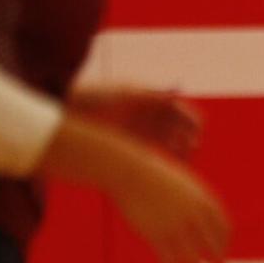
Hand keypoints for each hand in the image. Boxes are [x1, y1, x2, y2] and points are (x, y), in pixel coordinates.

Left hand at [68, 85, 200, 158]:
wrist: (68, 110)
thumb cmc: (95, 96)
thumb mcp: (124, 94)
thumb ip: (151, 94)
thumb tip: (177, 90)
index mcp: (154, 99)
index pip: (184, 112)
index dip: (193, 125)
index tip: (195, 138)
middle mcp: (153, 115)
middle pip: (182, 131)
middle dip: (189, 142)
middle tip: (189, 155)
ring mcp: (145, 130)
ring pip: (173, 144)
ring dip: (180, 155)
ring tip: (180, 167)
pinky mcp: (135, 145)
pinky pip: (157, 154)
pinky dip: (164, 162)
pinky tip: (164, 172)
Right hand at [112, 151, 230, 262]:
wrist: (129, 171)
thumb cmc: (152, 173)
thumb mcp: (182, 182)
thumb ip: (194, 199)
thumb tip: (199, 212)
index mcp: (204, 201)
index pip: (223, 227)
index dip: (224, 241)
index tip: (222, 248)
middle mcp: (195, 217)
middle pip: (212, 246)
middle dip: (216, 259)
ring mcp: (177, 228)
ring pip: (192, 259)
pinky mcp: (157, 236)